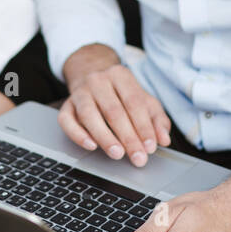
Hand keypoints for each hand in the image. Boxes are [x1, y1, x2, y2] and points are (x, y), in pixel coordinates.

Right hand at [59, 45, 170, 166]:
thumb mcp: (144, 100)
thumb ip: (157, 119)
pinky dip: (78, 135)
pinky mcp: (66, 105)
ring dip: (104, 137)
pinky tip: (91, 146)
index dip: (143, 126)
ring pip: (89, 115)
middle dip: (128, 137)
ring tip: (117, 154)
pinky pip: (67, 121)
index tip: (150, 147)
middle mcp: (98, 80)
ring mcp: (79, 92)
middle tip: (137, 157)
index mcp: (121, 75)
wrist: (91, 74)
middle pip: (113, 111)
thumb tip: (163, 139)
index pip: (134, 102)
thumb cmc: (122, 93)